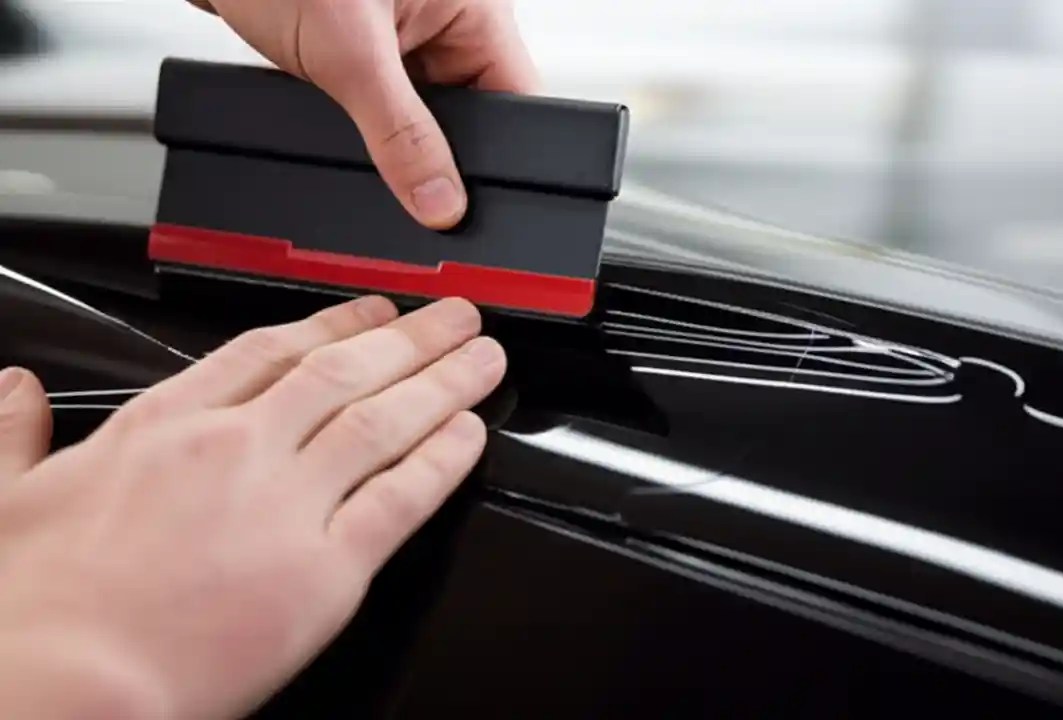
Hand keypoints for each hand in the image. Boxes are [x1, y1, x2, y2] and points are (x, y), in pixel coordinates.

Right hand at [0, 296, 504, 717]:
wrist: (62, 691)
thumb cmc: (34, 613)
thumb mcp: (5, 501)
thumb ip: (15, 437)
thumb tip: (12, 392)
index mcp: (163, 426)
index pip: (268, 351)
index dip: (334, 324)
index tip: (372, 311)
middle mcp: (235, 449)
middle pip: (345, 372)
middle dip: (411, 338)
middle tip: (455, 317)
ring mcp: (285, 503)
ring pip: (385, 420)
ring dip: (445, 382)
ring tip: (483, 358)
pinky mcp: (326, 569)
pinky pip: (402, 498)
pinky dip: (444, 460)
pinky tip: (471, 435)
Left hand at [192, 0, 537, 229]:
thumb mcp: (351, 56)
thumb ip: (401, 136)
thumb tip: (441, 200)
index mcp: (475, 9)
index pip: (518, 100)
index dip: (501, 154)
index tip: (468, 196)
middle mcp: (449, 21)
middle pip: (472, 118)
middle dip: (435, 148)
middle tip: (396, 153)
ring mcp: (409, 36)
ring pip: (426, 120)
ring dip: (393, 134)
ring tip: (354, 109)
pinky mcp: (369, 51)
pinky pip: (387, 110)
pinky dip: (364, 123)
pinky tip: (340, 110)